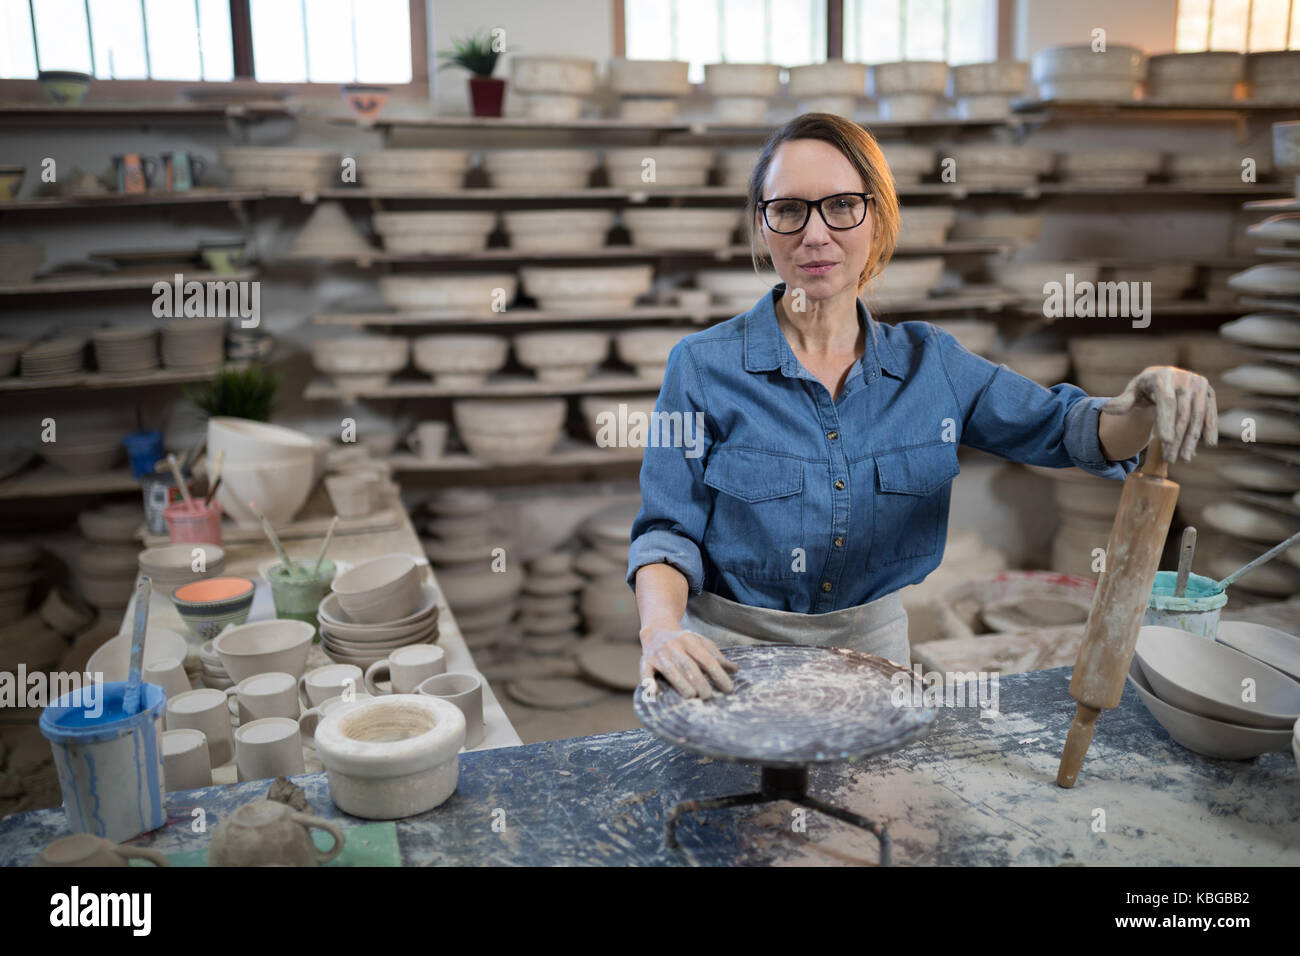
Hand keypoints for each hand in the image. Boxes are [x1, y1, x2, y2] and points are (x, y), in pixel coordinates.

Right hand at [639, 627, 737, 699]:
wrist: (657, 630)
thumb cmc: (684, 642)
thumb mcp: (701, 643)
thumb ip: (717, 657)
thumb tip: (735, 670)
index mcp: (690, 641)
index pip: (707, 659)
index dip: (718, 674)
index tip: (728, 688)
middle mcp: (674, 646)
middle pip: (688, 665)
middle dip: (699, 681)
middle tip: (708, 696)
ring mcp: (659, 654)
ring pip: (670, 670)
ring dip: (680, 683)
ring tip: (692, 696)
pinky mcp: (646, 662)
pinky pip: (646, 672)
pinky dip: (648, 682)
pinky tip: (653, 692)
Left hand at [1102, 365, 1217, 461]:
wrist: (1165, 376)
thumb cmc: (1144, 388)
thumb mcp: (1132, 392)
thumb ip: (1122, 402)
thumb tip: (1107, 409)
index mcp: (1162, 377)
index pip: (1166, 402)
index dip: (1166, 421)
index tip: (1165, 441)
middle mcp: (1184, 379)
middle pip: (1182, 414)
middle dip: (1177, 439)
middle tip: (1171, 459)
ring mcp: (1199, 385)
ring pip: (1196, 417)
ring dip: (1191, 439)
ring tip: (1184, 458)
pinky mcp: (1209, 392)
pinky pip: (1210, 413)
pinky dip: (1209, 428)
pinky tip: (1208, 444)